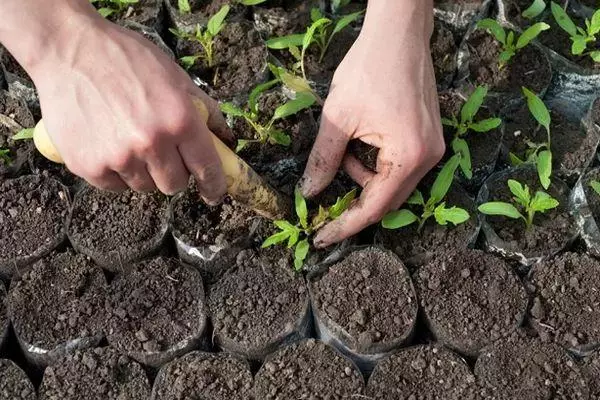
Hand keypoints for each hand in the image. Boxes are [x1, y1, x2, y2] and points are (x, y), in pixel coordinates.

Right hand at [25, 4, 232, 200]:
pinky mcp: (89, 166)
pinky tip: (109, 145)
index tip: (214, 193)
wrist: (68, 51)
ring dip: (144, 172)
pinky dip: (116, 173)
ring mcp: (119, 158)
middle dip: (174, 173)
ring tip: (130, 142)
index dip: (214, 186)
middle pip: (174, 185)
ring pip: (144, 187)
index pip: (207, 169)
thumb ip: (204, 110)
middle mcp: (151, 144)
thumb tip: (224, 138)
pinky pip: (115, 186)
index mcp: (179, 121)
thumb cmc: (126, 59)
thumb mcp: (176, 76)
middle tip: (162, 152)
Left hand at [300, 0, 443, 247]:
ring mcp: (432, 148)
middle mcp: (428, 158)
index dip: (345, 225)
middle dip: (353, 204)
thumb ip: (323, 160)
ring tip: (341, 154)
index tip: (321, 238)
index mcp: (409, 156)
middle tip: (323, 210)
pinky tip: (358, 144)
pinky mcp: (428, 138)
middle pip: (388, 201)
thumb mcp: (338, 118)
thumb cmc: (369, 69)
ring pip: (392, 184)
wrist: (398, 33)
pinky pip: (398, 166)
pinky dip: (374, 165)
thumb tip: (309, 193)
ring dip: (362, 179)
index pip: (375, 206)